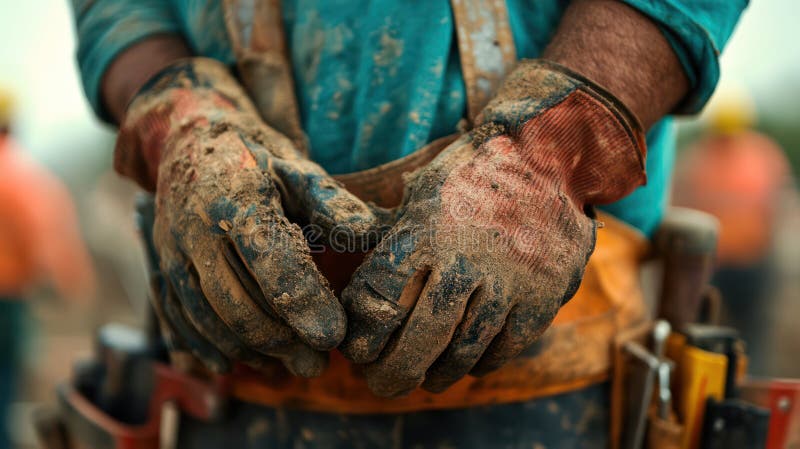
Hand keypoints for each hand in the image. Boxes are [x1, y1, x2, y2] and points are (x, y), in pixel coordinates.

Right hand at [116, 58, 382, 376]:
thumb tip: (368, 232)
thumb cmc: (256, 158)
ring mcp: (171, 251)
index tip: (334, 336)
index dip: (305, 305)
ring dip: (248, 352)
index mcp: (236, 199)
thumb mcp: (296, 168)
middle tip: (317, 366)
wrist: (188, 139)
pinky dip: (206, 348)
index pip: (273, 263)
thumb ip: (331, 201)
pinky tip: (235, 364)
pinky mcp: (160, 267)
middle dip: (281, 342)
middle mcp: (195, 229)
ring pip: (208, 320)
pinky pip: (177, 319)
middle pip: (237, 304)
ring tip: (286, 367)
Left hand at [339, 60, 646, 395]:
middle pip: (422, 335)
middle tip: (381, 386)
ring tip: (424, 380)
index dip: (364, 334)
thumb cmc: (472, 173)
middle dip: (396, 371)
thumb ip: (393, 236)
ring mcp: (510, 279)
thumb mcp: (422, 189)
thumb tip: (360, 290)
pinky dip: (482, 362)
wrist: (548, 154)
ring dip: (438, 373)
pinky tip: (468, 365)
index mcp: (426, 230)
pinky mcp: (544, 294)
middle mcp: (466, 258)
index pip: (382, 298)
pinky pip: (507, 345)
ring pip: (465, 348)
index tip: (356, 351)